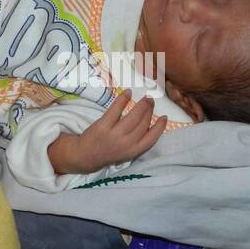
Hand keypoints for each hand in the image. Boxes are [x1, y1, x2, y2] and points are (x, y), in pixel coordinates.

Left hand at [48, 94, 166, 173]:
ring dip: (141, 105)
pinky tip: (128, 92)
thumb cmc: (108, 151)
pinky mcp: (103, 126)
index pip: (152, 138)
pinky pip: (116, 109)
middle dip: (149, 110)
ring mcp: (114, 135)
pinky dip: (123, 99)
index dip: (160, 127)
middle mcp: (125, 144)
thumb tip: (149, 123)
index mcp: (133, 151)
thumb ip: (137, 141)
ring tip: (145, 98)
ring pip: (133, 116)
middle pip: (143, 123)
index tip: (164, 117)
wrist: (85, 156)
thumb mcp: (126, 152)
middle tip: (151, 101)